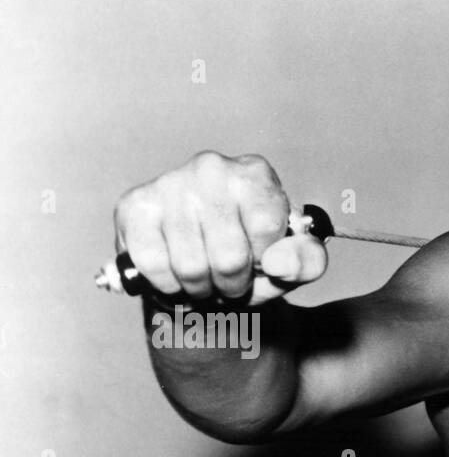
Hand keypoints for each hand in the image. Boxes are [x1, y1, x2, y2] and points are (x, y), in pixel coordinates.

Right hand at [113, 150, 326, 305]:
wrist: (205, 260)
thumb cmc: (255, 255)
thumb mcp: (294, 260)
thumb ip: (306, 260)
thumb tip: (278, 263)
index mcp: (256, 175)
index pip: (266, 228)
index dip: (265, 260)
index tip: (262, 259)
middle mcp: (211, 168)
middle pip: (228, 257)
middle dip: (233, 285)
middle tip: (231, 279)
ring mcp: (169, 183)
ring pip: (190, 267)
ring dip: (201, 289)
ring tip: (206, 278)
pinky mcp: (133, 206)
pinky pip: (153, 265)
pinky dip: (168, 285)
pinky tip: (177, 274)